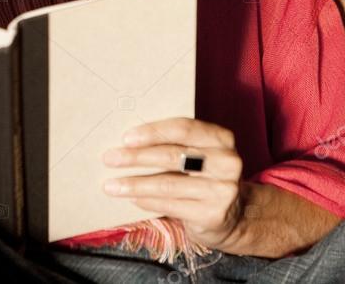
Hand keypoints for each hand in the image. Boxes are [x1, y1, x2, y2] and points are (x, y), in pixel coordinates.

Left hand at [102, 117, 244, 251]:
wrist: (235, 215)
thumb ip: (176, 144)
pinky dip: (147, 201)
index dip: (153, 132)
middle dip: (137, 157)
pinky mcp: (212, 214)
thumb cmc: (205, 176)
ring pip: (168, 183)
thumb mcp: (200, 154)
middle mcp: (226, 162)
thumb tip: (128, 141)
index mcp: (221, 139)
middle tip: (110, 158)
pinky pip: (171, 205)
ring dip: (135, 184)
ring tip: (111, 185)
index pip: (184, 129)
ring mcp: (222, 190)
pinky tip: (132, 198)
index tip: (126, 137)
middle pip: (173, 155)